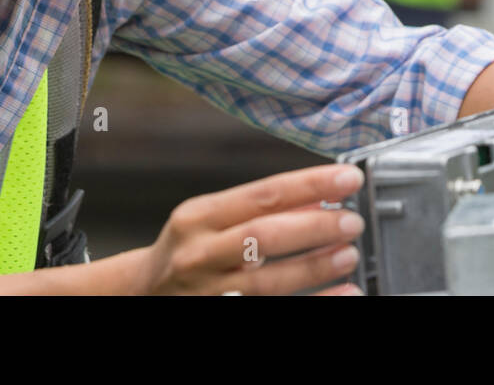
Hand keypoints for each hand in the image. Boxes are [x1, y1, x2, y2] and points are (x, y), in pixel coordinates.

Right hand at [133, 164, 366, 294]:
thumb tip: (322, 200)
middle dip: (314, 228)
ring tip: (350, 255)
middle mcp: (199, 253)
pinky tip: (342, 294)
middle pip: (263, 237)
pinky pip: (270, 310)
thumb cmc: (187, 249)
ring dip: (315, 268)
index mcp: (199, 216)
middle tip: (352, 221)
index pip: (263, 194)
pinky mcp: (218, 315)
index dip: (310, 185)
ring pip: (267, 281)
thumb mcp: (211, 219)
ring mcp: (207, 291)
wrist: (140, 294)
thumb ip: (259, 209)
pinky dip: (312, 303)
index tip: (348, 178)